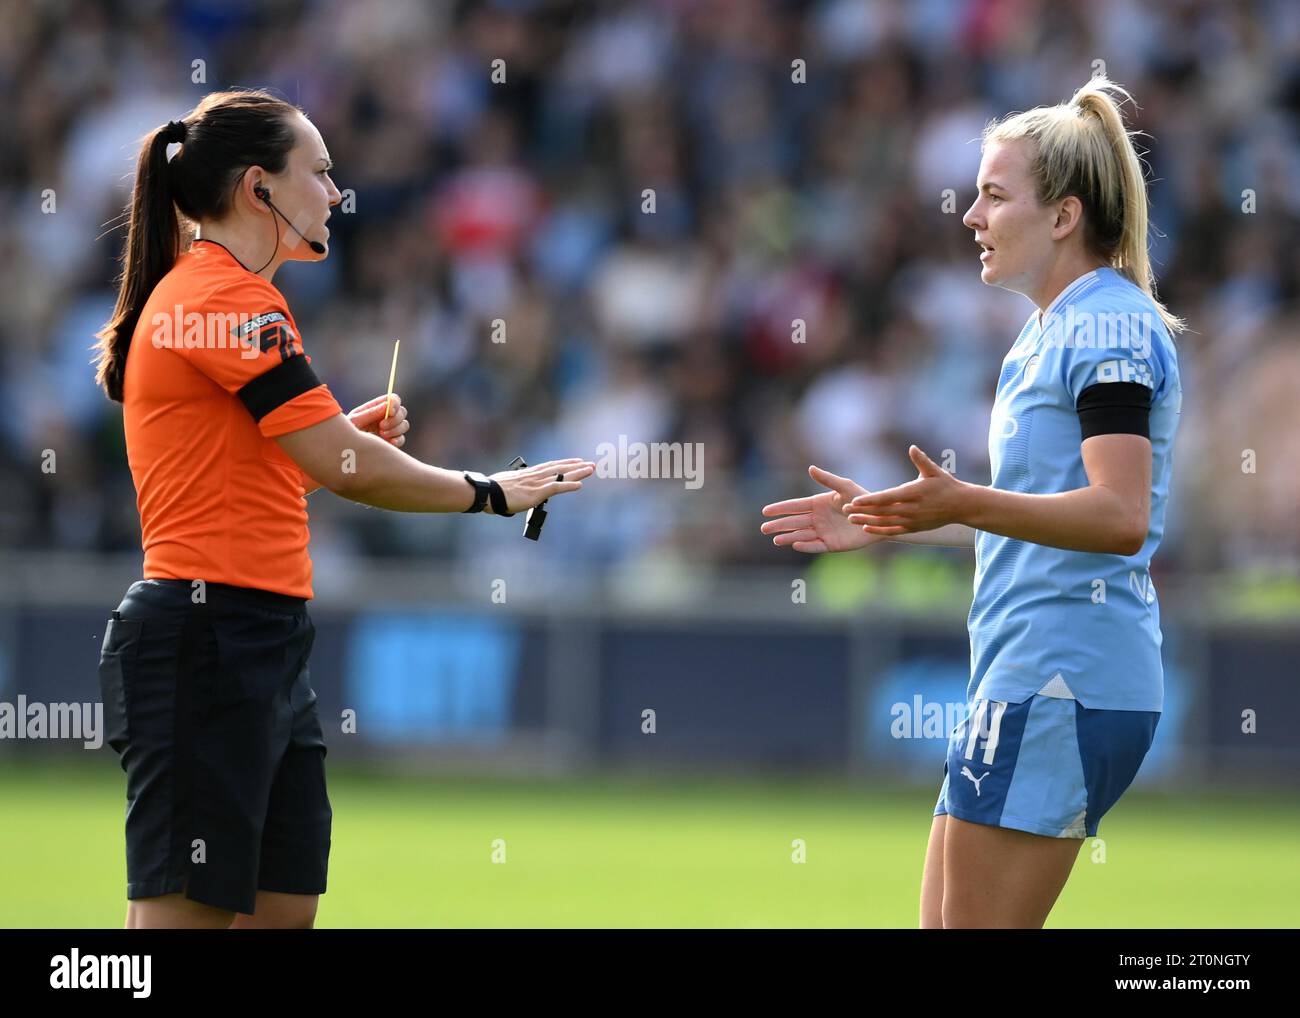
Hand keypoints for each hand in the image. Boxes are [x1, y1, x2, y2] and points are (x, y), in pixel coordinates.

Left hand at [348, 393, 408, 447]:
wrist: (345, 451)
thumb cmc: (346, 432)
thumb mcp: (355, 421)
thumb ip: (371, 413)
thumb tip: (387, 405)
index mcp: (376, 407)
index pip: (393, 399)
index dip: (395, 403)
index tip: (390, 412)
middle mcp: (385, 417)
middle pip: (402, 411)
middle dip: (395, 419)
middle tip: (381, 426)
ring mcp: (390, 429)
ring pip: (404, 425)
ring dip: (396, 429)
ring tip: (381, 434)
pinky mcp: (392, 441)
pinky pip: (402, 439)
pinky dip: (398, 440)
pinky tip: (389, 442)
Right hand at [488, 458, 595, 513]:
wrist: (488, 493)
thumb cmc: (494, 491)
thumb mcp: (509, 484)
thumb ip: (518, 486)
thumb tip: (519, 490)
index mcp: (529, 473)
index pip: (551, 466)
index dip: (565, 463)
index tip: (576, 460)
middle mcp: (535, 475)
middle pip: (560, 468)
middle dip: (576, 466)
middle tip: (591, 463)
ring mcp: (536, 483)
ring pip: (561, 475)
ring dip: (577, 472)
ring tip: (590, 469)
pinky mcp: (536, 493)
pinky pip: (556, 488)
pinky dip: (568, 486)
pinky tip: (580, 485)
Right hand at [760, 465, 885, 552]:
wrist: (879, 518)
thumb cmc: (862, 499)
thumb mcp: (845, 486)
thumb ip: (827, 479)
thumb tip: (810, 468)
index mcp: (817, 504)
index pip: (794, 506)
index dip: (780, 508)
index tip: (765, 511)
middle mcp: (817, 519)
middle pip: (793, 522)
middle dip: (779, 525)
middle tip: (764, 528)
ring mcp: (823, 532)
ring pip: (801, 535)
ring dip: (788, 537)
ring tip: (776, 540)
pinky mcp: (831, 544)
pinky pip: (815, 545)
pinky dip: (805, 545)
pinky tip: (795, 544)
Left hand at [842, 445, 969, 535]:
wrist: (961, 506)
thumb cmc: (946, 485)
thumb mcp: (934, 471)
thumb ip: (921, 460)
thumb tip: (912, 448)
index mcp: (914, 493)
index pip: (887, 497)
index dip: (870, 500)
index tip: (855, 500)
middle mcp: (912, 509)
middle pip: (883, 512)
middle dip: (863, 511)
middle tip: (845, 509)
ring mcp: (913, 521)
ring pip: (885, 522)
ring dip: (867, 521)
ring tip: (850, 519)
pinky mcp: (914, 528)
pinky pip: (893, 531)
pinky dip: (879, 530)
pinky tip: (866, 528)